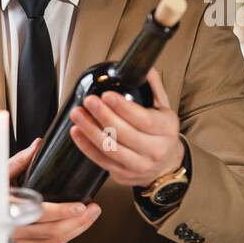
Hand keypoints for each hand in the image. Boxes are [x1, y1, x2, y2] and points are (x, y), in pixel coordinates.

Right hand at [7, 138, 101, 242]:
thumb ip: (19, 160)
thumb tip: (38, 145)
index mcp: (7, 209)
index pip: (39, 214)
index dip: (62, 212)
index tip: (80, 206)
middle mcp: (14, 229)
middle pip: (53, 231)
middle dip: (78, 221)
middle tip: (93, 209)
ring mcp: (19, 241)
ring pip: (54, 240)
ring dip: (78, 229)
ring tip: (91, 215)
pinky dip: (68, 234)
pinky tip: (78, 224)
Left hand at [67, 67, 183, 187]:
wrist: (166, 165)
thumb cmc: (162, 133)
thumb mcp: (163, 109)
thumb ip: (153, 88)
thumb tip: (143, 67)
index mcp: (166, 130)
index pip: (143, 119)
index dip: (123, 108)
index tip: (106, 95)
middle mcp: (154, 150)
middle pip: (124, 134)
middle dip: (103, 116)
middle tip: (88, 101)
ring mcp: (138, 165)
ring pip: (110, 148)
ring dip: (90, 131)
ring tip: (77, 115)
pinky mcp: (123, 174)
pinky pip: (101, 160)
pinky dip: (86, 146)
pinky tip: (77, 132)